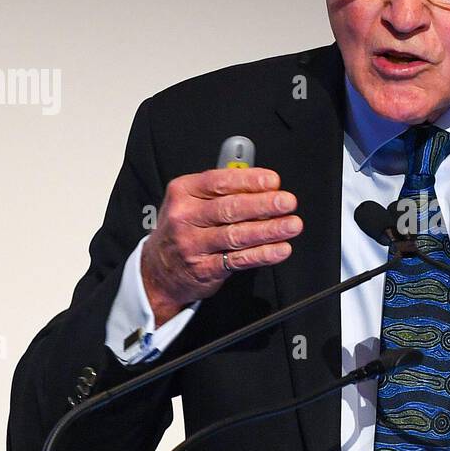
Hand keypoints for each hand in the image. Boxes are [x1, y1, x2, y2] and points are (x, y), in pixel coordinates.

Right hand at [139, 167, 300, 323]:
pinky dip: (263, 254)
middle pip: (230, 208)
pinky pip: (238, 260)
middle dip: (264, 205)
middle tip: (287, 202)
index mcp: (183, 192)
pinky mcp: (203, 268)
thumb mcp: (191, 201)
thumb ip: (222, 191)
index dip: (249, 181)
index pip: (219, 182)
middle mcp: (185, 217)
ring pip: (236, 235)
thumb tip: (262, 186)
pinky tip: (280, 249)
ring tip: (291, 225)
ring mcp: (192, 245)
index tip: (273, 181)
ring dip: (269, 230)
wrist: (158, 270)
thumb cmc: (183, 229)